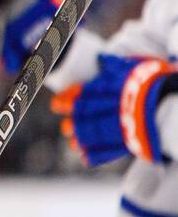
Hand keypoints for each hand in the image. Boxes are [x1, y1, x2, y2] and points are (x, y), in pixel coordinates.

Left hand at [51, 54, 176, 165]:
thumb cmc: (160, 82)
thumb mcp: (138, 68)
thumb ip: (117, 66)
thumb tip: (101, 59)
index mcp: (118, 86)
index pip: (88, 92)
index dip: (71, 99)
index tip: (57, 104)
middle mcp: (118, 105)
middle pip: (89, 112)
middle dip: (74, 119)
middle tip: (65, 126)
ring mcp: (126, 123)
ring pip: (96, 130)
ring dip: (81, 136)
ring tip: (71, 140)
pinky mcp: (134, 140)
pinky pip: (111, 149)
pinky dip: (96, 154)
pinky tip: (83, 157)